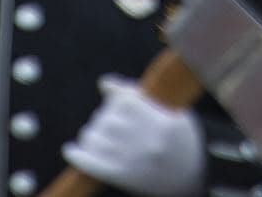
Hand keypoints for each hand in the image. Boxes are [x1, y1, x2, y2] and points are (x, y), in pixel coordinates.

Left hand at [62, 75, 205, 196]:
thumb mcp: (173, 111)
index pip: (126, 101)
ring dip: (90, 134)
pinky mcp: (122, 177)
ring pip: (96, 139)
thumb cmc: (180, 139)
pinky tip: (71, 150)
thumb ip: (139, 95)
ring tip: (93, 134)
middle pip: (108, 120)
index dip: (115, 97)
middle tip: (104, 120)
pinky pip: (92, 164)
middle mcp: (147, 142)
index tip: (112, 96)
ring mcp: (134, 161)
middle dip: (102, 117)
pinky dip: (77, 156)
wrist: (190, 179)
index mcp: (164, 123)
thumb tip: (103, 83)